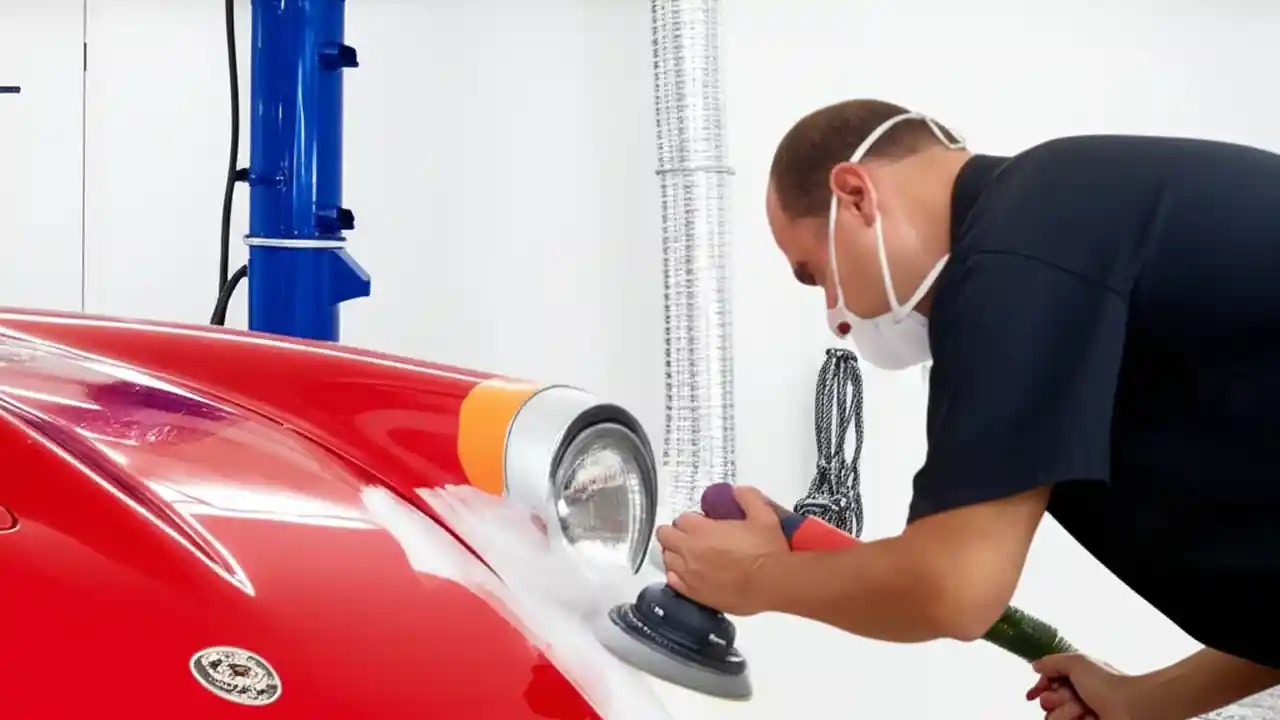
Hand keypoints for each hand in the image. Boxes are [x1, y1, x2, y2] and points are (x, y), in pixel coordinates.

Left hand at [654, 485, 789, 615]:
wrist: (774, 584)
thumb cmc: (768, 551)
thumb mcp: (763, 515)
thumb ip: (748, 497)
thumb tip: (737, 491)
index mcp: (702, 530)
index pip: (681, 518)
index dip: (692, 519)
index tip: (702, 522)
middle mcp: (690, 551)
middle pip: (665, 536)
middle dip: (675, 532)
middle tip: (691, 535)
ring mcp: (689, 574)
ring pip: (666, 558)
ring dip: (675, 553)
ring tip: (690, 554)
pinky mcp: (694, 593)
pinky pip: (673, 581)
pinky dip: (677, 574)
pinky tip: (690, 573)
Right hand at [1027, 653, 1138, 719]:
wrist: (1132, 708)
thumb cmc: (1107, 683)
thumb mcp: (1077, 662)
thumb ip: (1052, 662)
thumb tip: (1035, 666)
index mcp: (1077, 678)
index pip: (1047, 684)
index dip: (1038, 688)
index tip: (1031, 694)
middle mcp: (1078, 697)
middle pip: (1047, 703)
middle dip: (1055, 700)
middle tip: (1071, 697)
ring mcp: (1082, 715)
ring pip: (1053, 718)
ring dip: (1065, 712)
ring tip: (1083, 710)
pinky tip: (1089, 718)